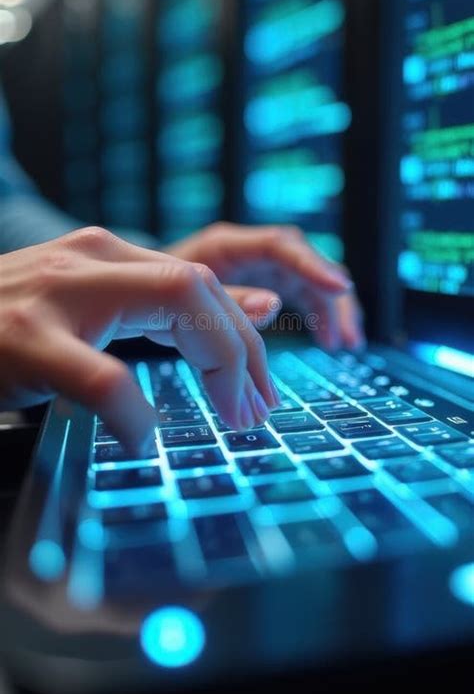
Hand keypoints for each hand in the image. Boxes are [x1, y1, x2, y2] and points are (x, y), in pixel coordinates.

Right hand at [0, 228, 278, 453]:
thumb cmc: (4, 325)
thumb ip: (160, 306)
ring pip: (176, 304)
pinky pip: (105, 378)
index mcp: (107, 255)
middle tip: (259, 409)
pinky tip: (142, 439)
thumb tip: (257, 308)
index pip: (203, 283)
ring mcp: (59, 294)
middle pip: (202, 288)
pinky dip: (136, 414)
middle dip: (245, 351)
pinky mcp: (28, 340)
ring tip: (233, 418)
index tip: (261, 386)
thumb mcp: (87, 305)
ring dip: (220, 367)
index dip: (244, 335)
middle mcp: (91, 260)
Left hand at [166, 222, 364, 348]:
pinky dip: (317, 316)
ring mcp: (259, 266)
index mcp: (227, 244)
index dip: (313, 266)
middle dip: (331, 297)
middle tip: (346, 338)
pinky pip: (302, 294)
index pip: (281, 246)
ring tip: (343, 345)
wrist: (138, 288)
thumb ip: (227, 301)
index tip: (340, 288)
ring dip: (330, 310)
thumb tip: (275, 307)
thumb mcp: (180, 299)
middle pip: (306, 262)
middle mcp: (250, 250)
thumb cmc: (153, 290)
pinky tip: (328, 341)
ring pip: (309, 280)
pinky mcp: (263, 283)